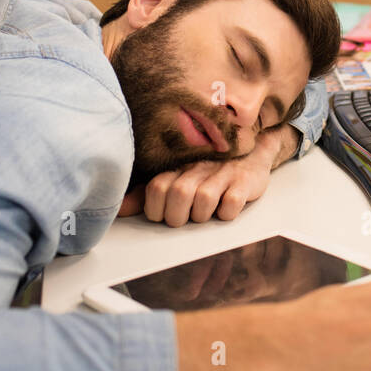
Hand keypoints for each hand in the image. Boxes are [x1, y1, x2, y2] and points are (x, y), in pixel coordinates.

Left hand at [118, 127, 297, 226]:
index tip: (163, 215)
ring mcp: (224, 172)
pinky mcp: (246, 180)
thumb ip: (146, 193)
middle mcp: (199, 165)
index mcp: (179, 164)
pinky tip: (226, 208)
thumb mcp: (177, 177)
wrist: (251, 152)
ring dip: (203, 215)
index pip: (156, 188)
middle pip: (179, 194)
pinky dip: (227, 212)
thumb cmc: (209, 170)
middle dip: (177, 216)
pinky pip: (233, 202)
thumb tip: (118, 209)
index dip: (155, 209)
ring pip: (205, 198)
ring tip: (206, 213)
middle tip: (184, 218)